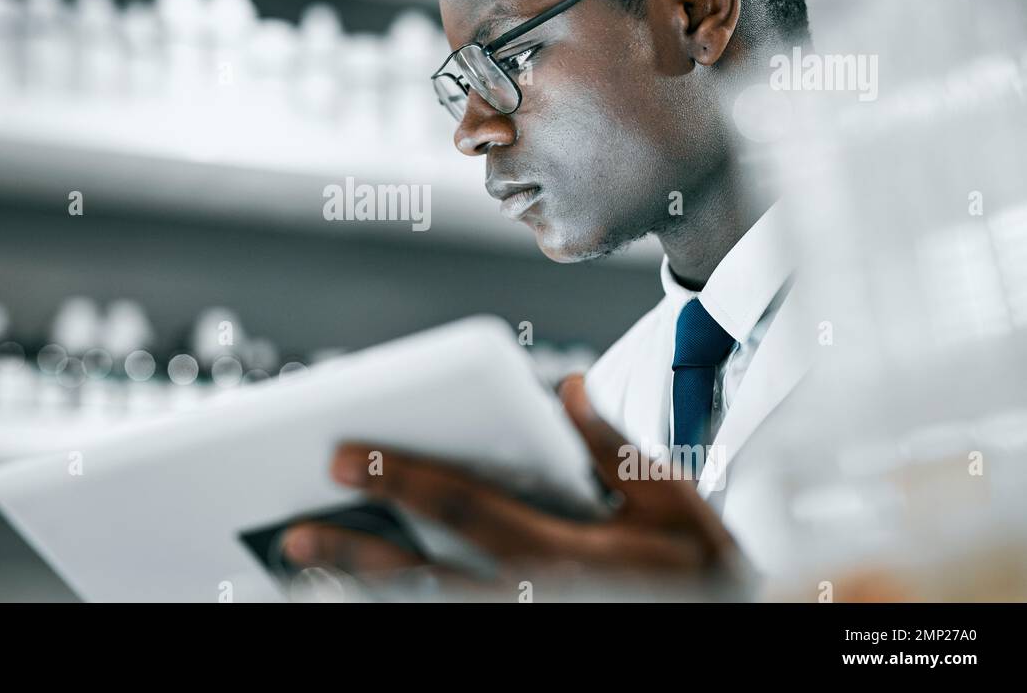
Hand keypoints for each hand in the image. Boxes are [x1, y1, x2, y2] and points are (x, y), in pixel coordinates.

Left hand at [282, 375, 743, 596]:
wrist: (734, 624)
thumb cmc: (703, 570)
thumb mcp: (674, 502)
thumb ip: (614, 445)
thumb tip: (566, 388)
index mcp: (565, 550)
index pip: (465, 507)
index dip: (400, 478)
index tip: (345, 457)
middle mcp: (534, 598)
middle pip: (425, 577)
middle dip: (355, 552)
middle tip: (295, 532)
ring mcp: (524, 627)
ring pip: (427, 614)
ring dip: (365, 597)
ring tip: (307, 580)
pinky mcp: (518, 640)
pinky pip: (448, 628)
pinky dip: (403, 616)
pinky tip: (362, 605)